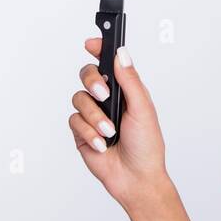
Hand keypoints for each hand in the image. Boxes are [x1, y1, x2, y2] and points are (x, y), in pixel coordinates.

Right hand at [68, 38, 168, 211]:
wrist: (135, 178)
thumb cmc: (147, 145)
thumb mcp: (142, 109)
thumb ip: (129, 81)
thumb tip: (121, 53)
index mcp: (126, 90)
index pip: (109, 63)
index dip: (99, 49)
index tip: (91, 43)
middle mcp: (108, 99)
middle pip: (87, 74)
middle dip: (92, 82)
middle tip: (103, 94)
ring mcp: (93, 115)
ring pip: (78, 99)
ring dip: (95, 117)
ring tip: (110, 132)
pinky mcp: (81, 131)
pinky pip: (74, 121)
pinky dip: (88, 132)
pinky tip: (102, 144)